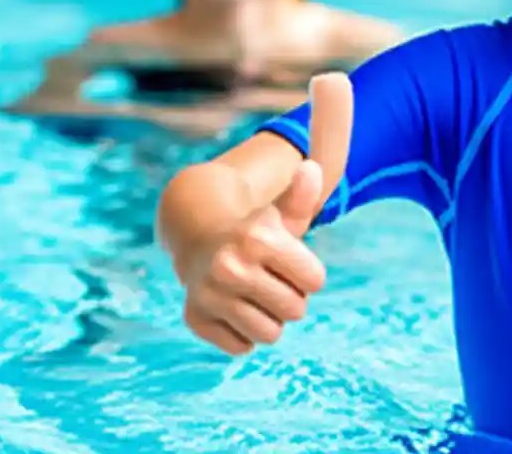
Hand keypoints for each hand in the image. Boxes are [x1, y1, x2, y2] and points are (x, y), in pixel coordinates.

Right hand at [180, 73, 354, 354]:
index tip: (290, 256)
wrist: (196, 230)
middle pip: (296, 310)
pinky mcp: (195, 318)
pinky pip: (241, 346)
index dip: (309, 271)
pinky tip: (231, 304)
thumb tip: (316, 165)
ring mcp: (209, 295)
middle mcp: (231, 267)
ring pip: (270, 333)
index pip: (316, 281)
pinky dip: (240, 332)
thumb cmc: (256, 223)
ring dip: (267, 316)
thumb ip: (308, 190)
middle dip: (289, 295)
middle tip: (270, 274)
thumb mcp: (284, 206)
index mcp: (260, 238)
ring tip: (252, 289)